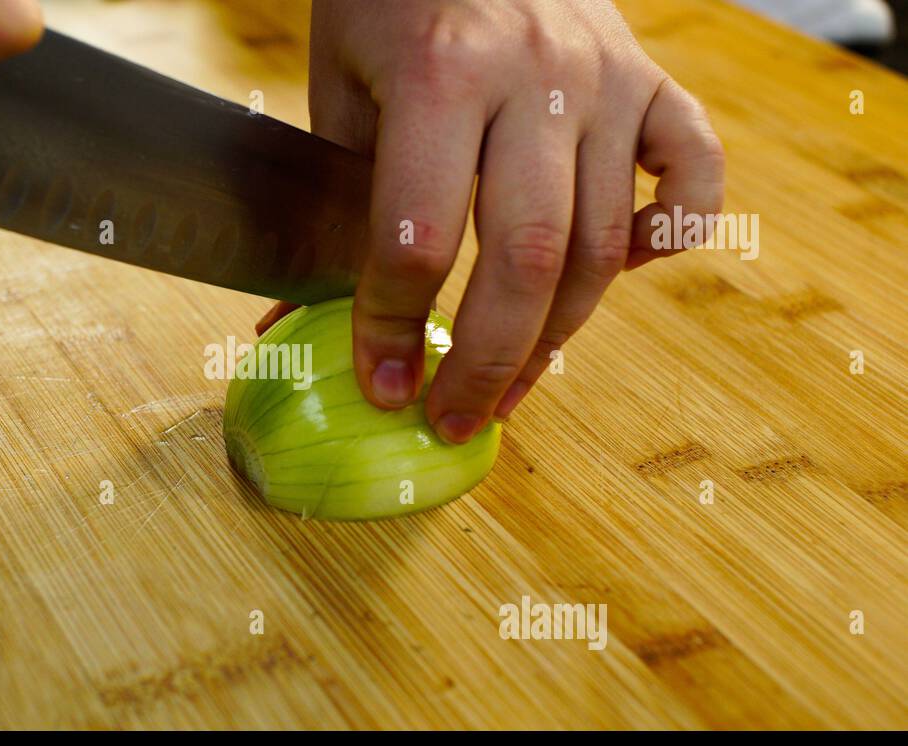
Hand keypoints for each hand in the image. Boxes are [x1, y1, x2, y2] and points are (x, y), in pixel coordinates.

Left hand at [259, 0, 723, 442]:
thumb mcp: (341, 84)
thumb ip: (338, 198)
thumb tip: (302, 319)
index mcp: (440, 74)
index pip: (419, 235)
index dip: (394, 326)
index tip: (383, 387)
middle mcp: (538, 77)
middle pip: (529, 255)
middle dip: (486, 358)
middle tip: (453, 418)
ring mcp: (608, 78)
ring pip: (605, 240)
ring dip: (559, 334)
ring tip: (512, 388)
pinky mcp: (653, 79)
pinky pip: (696, 170)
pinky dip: (675, 235)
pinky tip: (627, 275)